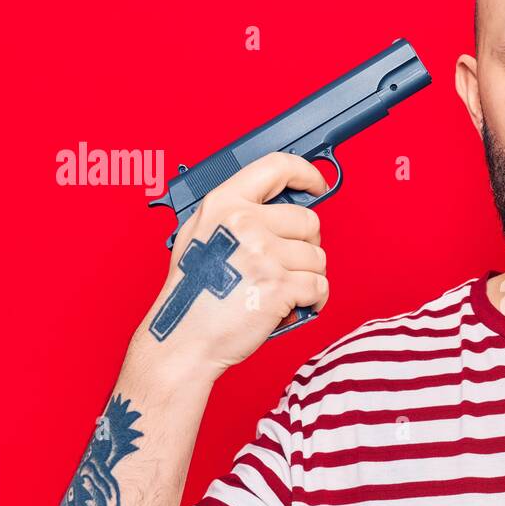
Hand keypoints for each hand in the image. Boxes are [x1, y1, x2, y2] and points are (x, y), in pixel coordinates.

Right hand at [133, 152, 330, 379]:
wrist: (184, 339)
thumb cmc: (193, 294)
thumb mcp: (200, 235)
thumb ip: (236, 214)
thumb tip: (281, 206)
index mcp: (223, 203)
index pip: (276, 167)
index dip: (305, 173)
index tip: (317, 184)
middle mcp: (244, 223)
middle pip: (309, 220)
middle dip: (306, 245)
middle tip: (288, 264)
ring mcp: (263, 253)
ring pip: (318, 257)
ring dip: (308, 277)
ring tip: (282, 290)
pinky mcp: (279, 285)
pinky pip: (320, 286)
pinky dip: (313, 300)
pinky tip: (292, 306)